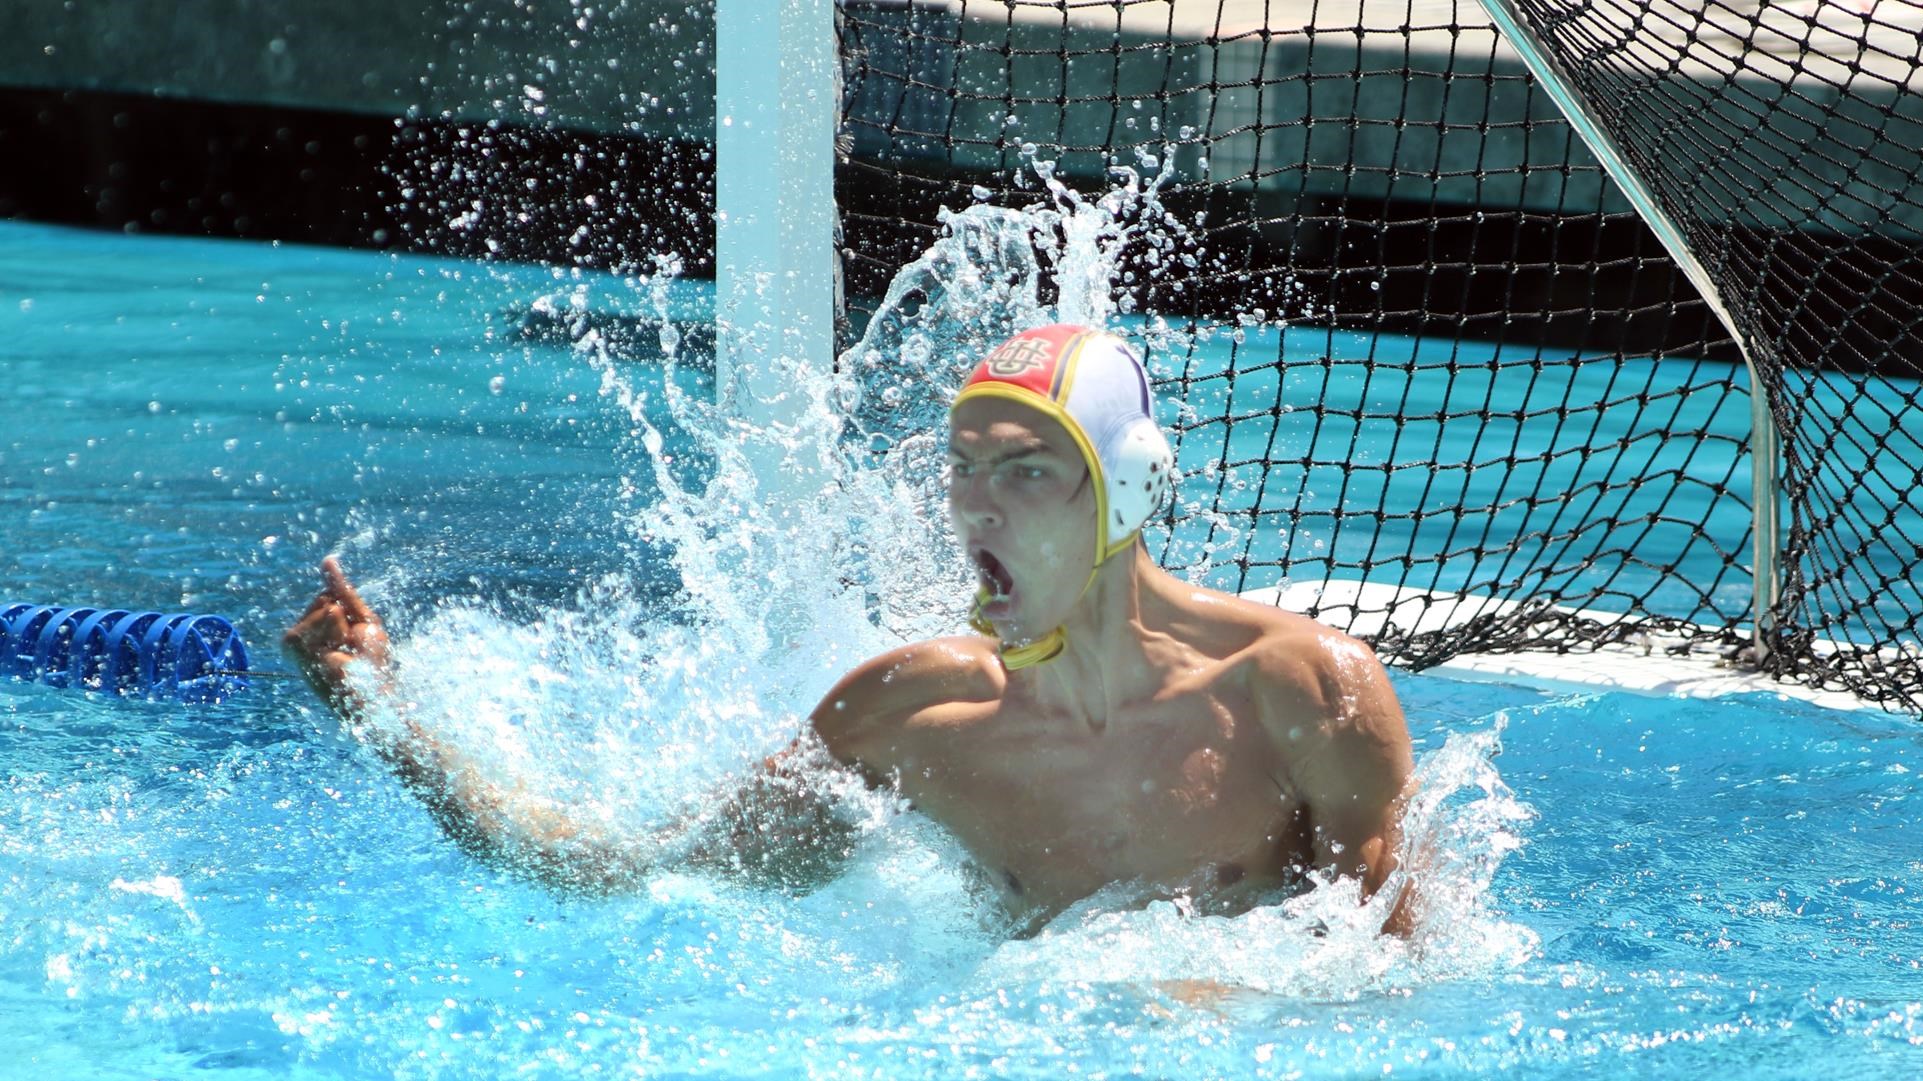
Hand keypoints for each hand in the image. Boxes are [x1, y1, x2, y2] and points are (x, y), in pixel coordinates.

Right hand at [284, 556, 390, 714]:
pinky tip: (334, 652)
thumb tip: (327, 560)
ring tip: (343, 652)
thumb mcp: (360, 618)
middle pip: (326, 596)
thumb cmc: (369, 661)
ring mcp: (294, 639)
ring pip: (326, 604)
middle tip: (349, 646)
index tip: (353, 637)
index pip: (329, 594)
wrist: (369, 689)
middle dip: (348, 618)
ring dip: (345, 628)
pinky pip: (326, 613)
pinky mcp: (293, 644)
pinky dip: (340, 630)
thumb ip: (342, 590)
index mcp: (313, 628)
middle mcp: (299, 633)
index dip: (350, 612)